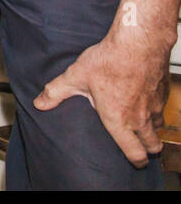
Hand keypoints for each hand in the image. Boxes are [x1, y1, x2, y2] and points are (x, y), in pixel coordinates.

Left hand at [34, 33, 170, 167]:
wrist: (138, 43)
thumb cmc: (109, 60)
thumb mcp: (75, 76)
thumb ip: (56, 92)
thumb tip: (40, 103)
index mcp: (119, 119)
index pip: (134, 152)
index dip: (135, 160)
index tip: (133, 161)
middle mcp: (140, 117)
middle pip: (152, 145)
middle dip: (147, 149)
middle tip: (140, 146)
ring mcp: (155, 105)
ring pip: (159, 127)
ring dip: (152, 129)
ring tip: (141, 125)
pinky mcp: (163, 92)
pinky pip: (162, 108)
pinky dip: (156, 109)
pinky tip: (145, 100)